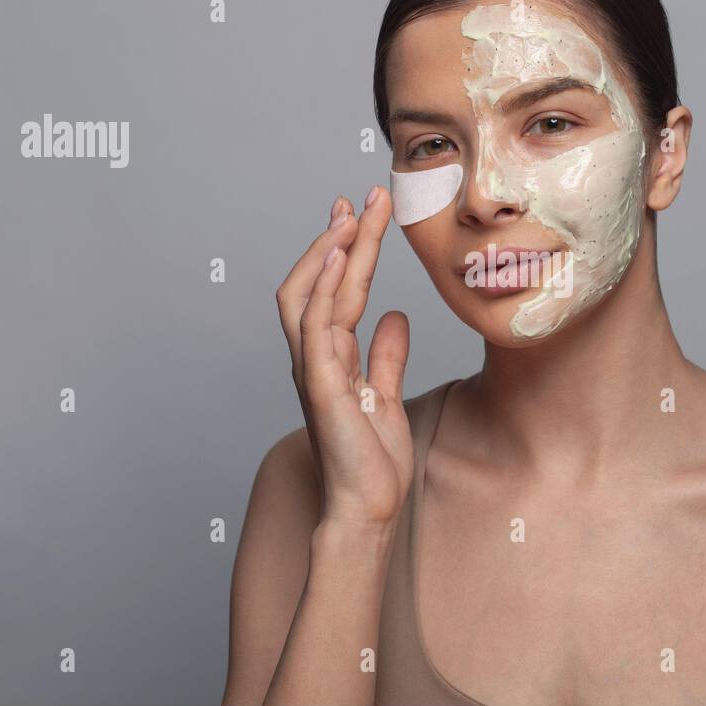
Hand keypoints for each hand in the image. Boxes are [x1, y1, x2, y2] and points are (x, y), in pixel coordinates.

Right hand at [275, 187, 410, 528]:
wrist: (369, 508)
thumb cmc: (373, 461)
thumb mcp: (387, 396)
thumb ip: (387, 355)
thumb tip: (396, 317)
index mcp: (330, 357)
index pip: (336, 289)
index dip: (349, 249)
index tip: (363, 212)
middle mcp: (314, 357)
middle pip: (318, 281)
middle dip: (339, 237)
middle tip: (361, 197)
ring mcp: (314, 370)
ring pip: (309, 295)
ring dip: (329, 252)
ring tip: (351, 215)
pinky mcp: (322, 386)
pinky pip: (315, 327)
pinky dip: (325, 288)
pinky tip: (342, 258)